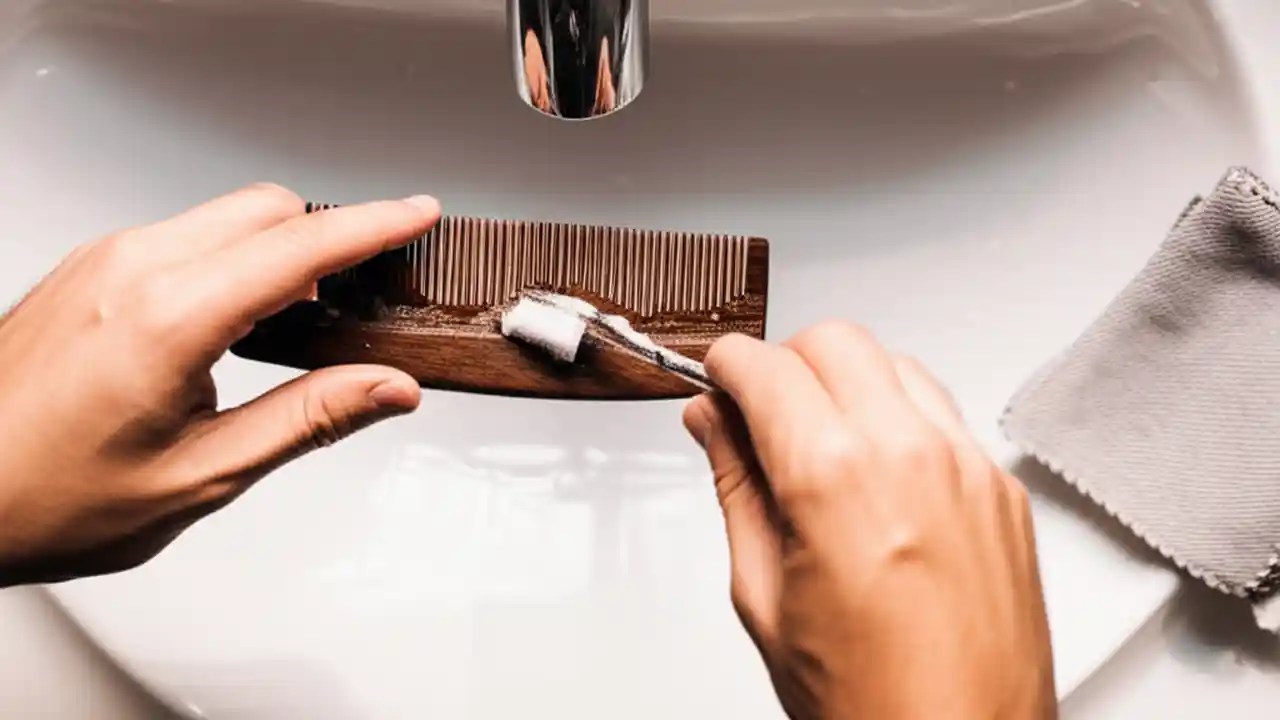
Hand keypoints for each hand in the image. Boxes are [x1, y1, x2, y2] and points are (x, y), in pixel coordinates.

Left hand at [0, 184, 439, 585]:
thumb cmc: (46, 497)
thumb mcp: (200, 476)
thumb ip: (307, 419)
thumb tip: (387, 388)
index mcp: (167, 317)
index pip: (300, 247)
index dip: (374, 226)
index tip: (418, 215)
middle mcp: (131, 268)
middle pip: (265, 210)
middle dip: (327, 236)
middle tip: (364, 290)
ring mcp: (102, 262)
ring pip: (223, 217)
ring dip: (276, 251)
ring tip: (297, 320)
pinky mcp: (87, 270)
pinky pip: (182, 236)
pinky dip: (229, 259)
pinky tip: (233, 321)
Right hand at [683, 323, 1056, 719]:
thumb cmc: (870, 704)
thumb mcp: (762, 595)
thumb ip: (735, 487)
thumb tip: (712, 424)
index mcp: (834, 479)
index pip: (764, 367)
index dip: (724, 367)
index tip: (715, 382)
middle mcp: (910, 455)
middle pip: (834, 340)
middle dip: (785, 361)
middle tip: (759, 411)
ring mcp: (967, 467)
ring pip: (894, 363)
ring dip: (846, 382)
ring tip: (819, 443)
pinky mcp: (1002, 490)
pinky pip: (943, 413)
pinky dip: (899, 417)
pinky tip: (876, 472)